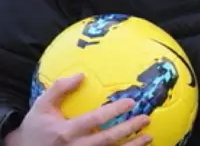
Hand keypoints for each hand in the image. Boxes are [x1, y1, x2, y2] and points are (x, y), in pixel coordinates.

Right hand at [7, 73, 151, 145]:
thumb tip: (81, 75)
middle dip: (128, 130)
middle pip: (106, 140)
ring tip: (148, 136)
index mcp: (65, 132)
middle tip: (145, 119)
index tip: (131, 102)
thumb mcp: (41, 106)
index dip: (113, 111)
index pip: (94, 120)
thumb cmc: (35, 127)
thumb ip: (60, 89)